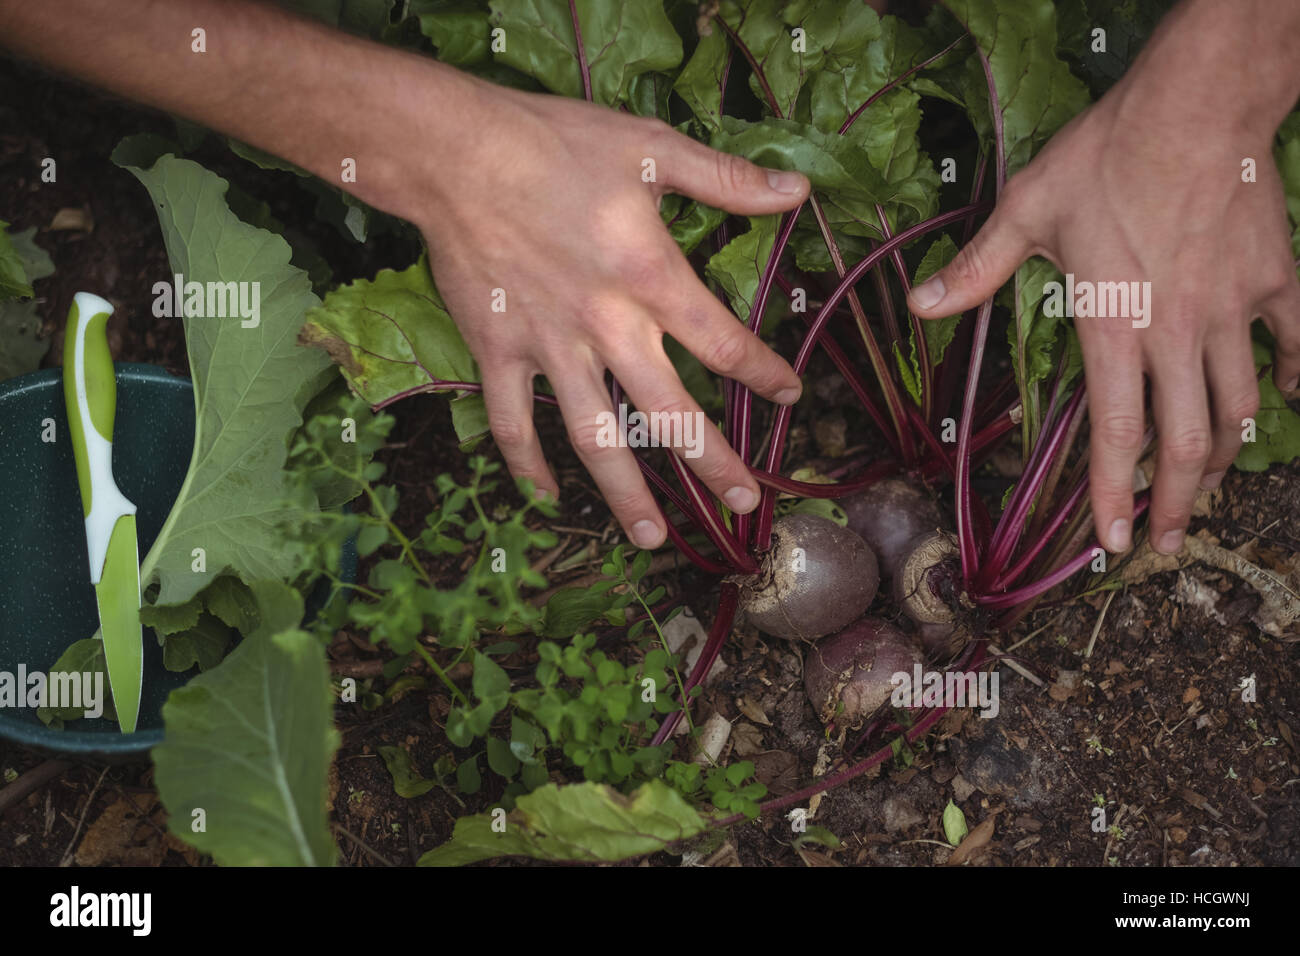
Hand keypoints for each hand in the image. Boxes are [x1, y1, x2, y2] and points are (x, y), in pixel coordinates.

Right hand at [410, 77, 808, 549]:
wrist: (457, 154)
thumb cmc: (557, 144)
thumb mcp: (651, 149)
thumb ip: (727, 180)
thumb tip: (797, 191)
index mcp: (650, 277)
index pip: (723, 343)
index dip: (764, 373)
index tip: (789, 395)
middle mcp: (606, 326)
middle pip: (668, 414)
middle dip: (711, 464)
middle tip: (744, 505)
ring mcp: (549, 348)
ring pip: (593, 437)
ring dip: (625, 492)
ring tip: (652, 539)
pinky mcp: (498, 353)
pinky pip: (511, 423)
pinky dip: (526, 464)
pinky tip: (546, 497)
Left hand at [907, 10, 1299, 556]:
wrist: (1198, 105)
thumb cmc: (1108, 157)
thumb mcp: (1027, 211)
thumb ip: (977, 268)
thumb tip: (920, 305)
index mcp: (1115, 328)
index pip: (1118, 433)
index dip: (1115, 495)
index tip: (1113, 542)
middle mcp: (1178, 334)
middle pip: (1187, 442)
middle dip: (1176, 502)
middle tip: (1166, 542)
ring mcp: (1233, 310)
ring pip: (1241, 407)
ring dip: (1225, 456)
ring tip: (1206, 487)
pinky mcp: (1274, 280)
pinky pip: (1298, 342)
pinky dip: (1297, 376)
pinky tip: (1291, 399)